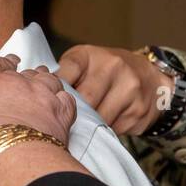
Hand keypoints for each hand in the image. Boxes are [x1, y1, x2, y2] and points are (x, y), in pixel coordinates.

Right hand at [0, 57, 74, 185]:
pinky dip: (64, 103)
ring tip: (44, 90)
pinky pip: (66, 100)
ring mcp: (34, 92)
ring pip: (45, 80)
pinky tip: (61, 108)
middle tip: (22, 87)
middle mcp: (5, 80)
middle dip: (21, 79)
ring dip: (45, 84)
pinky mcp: (57, 111)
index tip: (2, 68)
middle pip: (18, 72)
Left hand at [55, 45, 174, 134]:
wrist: (148, 76)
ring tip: (86, 122)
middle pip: (85, 100)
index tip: (51, 100)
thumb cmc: (104, 72)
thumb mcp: (83, 63)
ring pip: (100, 118)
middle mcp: (113, 67)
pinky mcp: (139, 110)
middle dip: (75, 112)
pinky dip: (106, 130)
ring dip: (90, 124)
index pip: (67, 71)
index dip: (57, 89)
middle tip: (66, 120)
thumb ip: (63, 75)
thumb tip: (38, 95)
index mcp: (91, 55)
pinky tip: (105, 122)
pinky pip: (114, 128)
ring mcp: (130, 88)